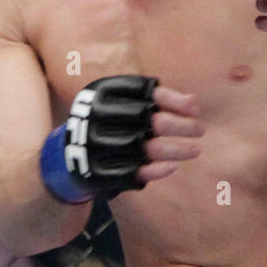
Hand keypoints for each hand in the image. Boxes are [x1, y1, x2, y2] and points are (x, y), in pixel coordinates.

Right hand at [40, 76, 202, 202]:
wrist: (65, 157)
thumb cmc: (109, 123)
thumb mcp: (122, 102)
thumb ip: (157, 98)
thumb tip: (193, 103)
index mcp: (100, 92)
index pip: (146, 92)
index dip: (175, 100)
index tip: (195, 109)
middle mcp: (94, 116)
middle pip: (150, 119)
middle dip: (182, 125)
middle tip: (200, 130)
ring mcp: (92, 146)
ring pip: (145, 148)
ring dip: (177, 150)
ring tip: (195, 150)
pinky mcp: (94, 173)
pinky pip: (131, 174)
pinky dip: (155, 171)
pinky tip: (172, 167)